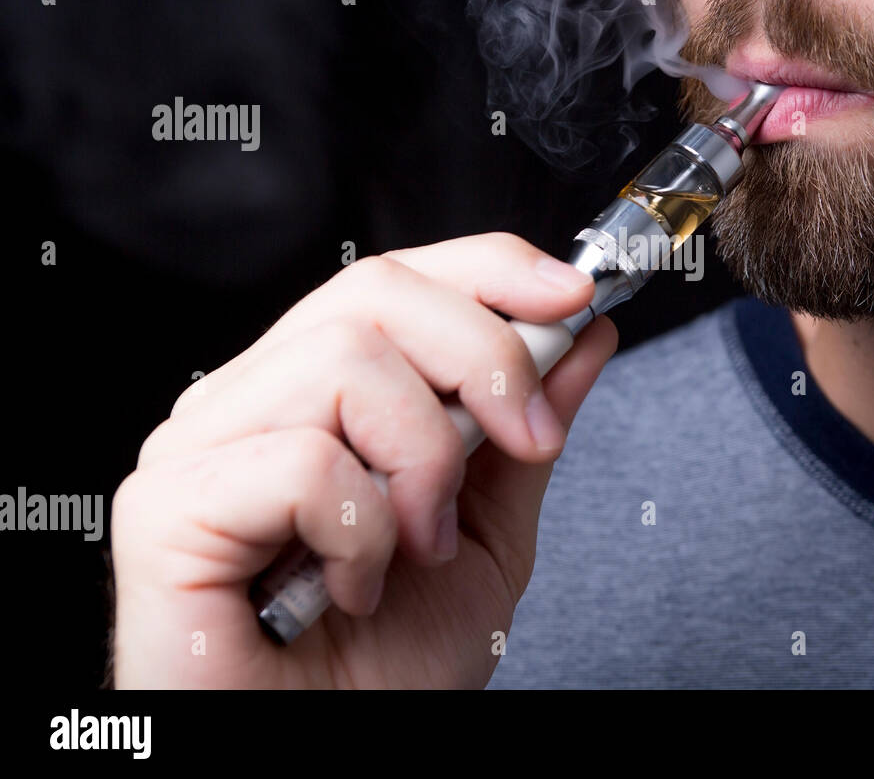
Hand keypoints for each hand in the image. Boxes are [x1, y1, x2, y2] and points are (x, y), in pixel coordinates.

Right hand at [110, 233, 616, 686]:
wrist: (330, 759)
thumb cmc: (387, 668)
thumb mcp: (489, 532)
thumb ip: (524, 431)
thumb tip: (582, 336)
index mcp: (315, 393)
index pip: (396, 277)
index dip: (490, 270)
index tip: (574, 298)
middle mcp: (250, 401)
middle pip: (374, 291)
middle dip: (485, 357)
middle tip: (528, 442)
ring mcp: (199, 447)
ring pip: (343, 361)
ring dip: (424, 460)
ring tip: (420, 545)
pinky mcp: (166, 508)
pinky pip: (300, 458)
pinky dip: (362, 527)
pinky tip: (356, 584)